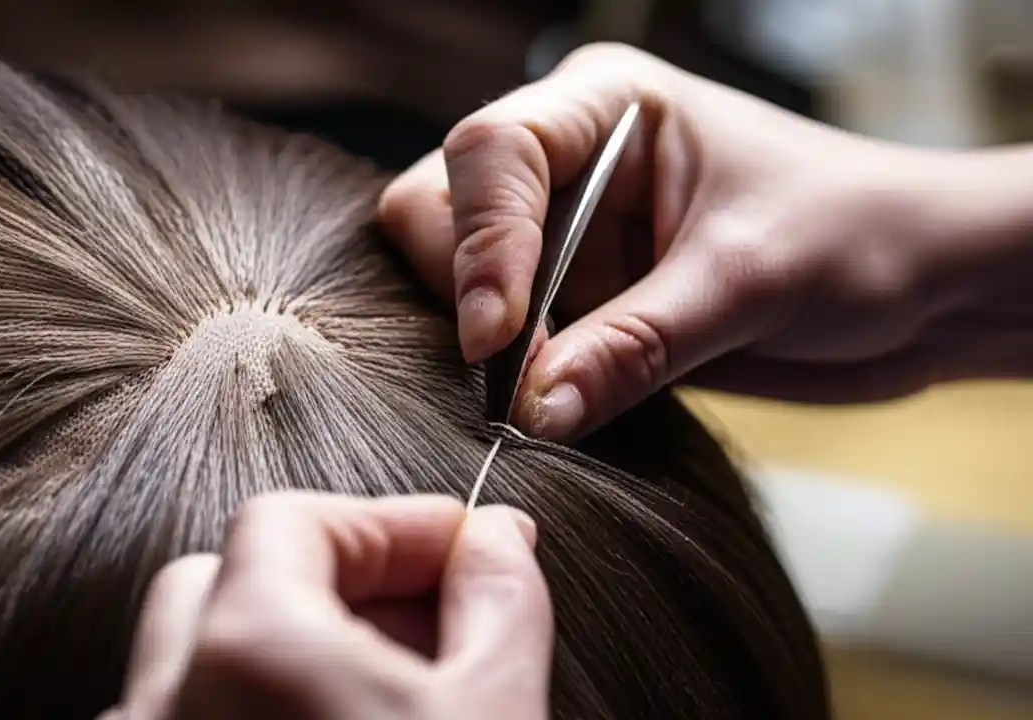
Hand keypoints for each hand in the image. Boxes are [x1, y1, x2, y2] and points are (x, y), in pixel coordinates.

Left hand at [100, 492, 552, 719]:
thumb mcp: (498, 708)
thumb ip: (498, 596)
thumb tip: (494, 537)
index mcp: (244, 650)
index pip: (292, 518)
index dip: (389, 526)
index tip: (462, 551)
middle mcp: (162, 703)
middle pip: (229, 579)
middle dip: (333, 584)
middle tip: (428, 621)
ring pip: (201, 660)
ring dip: (296, 649)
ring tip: (395, 687)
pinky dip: (258, 707)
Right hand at [379, 43, 1032, 441]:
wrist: (918, 291)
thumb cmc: (858, 236)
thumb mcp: (747, 281)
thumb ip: (635, 344)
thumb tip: (534, 409)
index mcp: (603, 105)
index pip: (492, 152)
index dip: (480, 243)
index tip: (498, 336)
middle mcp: (566, 163)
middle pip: (439, 209)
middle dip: (467, 293)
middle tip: (520, 376)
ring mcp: (563, 236)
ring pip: (454, 281)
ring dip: (487, 345)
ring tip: (548, 394)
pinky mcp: (574, 302)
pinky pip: (503, 340)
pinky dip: (513, 377)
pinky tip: (558, 402)